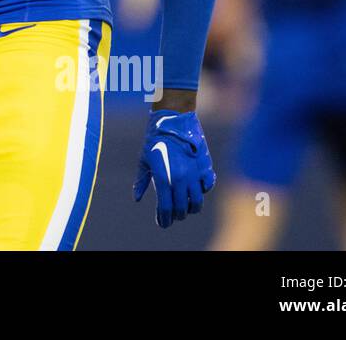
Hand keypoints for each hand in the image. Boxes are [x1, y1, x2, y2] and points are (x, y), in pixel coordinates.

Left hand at [134, 110, 215, 228]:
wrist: (174, 121)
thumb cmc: (155, 140)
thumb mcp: (143, 160)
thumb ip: (141, 181)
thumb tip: (137, 198)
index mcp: (164, 179)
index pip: (165, 208)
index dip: (163, 219)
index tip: (162, 224)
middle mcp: (180, 179)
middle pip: (181, 209)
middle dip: (176, 216)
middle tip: (172, 216)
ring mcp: (194, 174)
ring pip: (197, 202)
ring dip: (191, 208)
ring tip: (185, 207)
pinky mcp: (205, 167)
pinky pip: (207, 186)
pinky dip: (203, 191)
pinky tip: (196, 190)